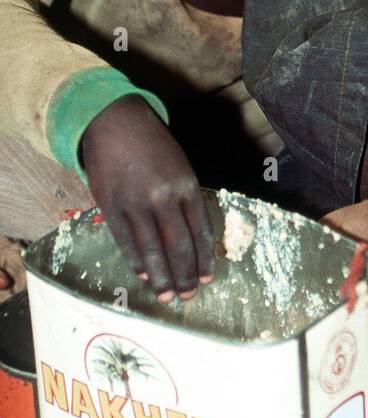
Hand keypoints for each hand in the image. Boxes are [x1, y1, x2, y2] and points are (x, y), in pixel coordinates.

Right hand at [81, 96, 214, 302]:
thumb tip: (192, 239)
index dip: (204, 258)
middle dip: (185, 274)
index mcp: (186, 185)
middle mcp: (163, 197)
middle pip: (178, 245)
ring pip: (151, 249)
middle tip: (188, 295)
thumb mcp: (180, 166)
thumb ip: (186, 200)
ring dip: (161, 276)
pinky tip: (144, 275)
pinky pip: (125, 241)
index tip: (207, 278)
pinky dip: (136, 261)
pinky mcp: (110, 205)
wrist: (115, 121)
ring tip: (167, 296)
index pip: (200, 231)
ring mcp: (134, 202)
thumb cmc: (153, 146)